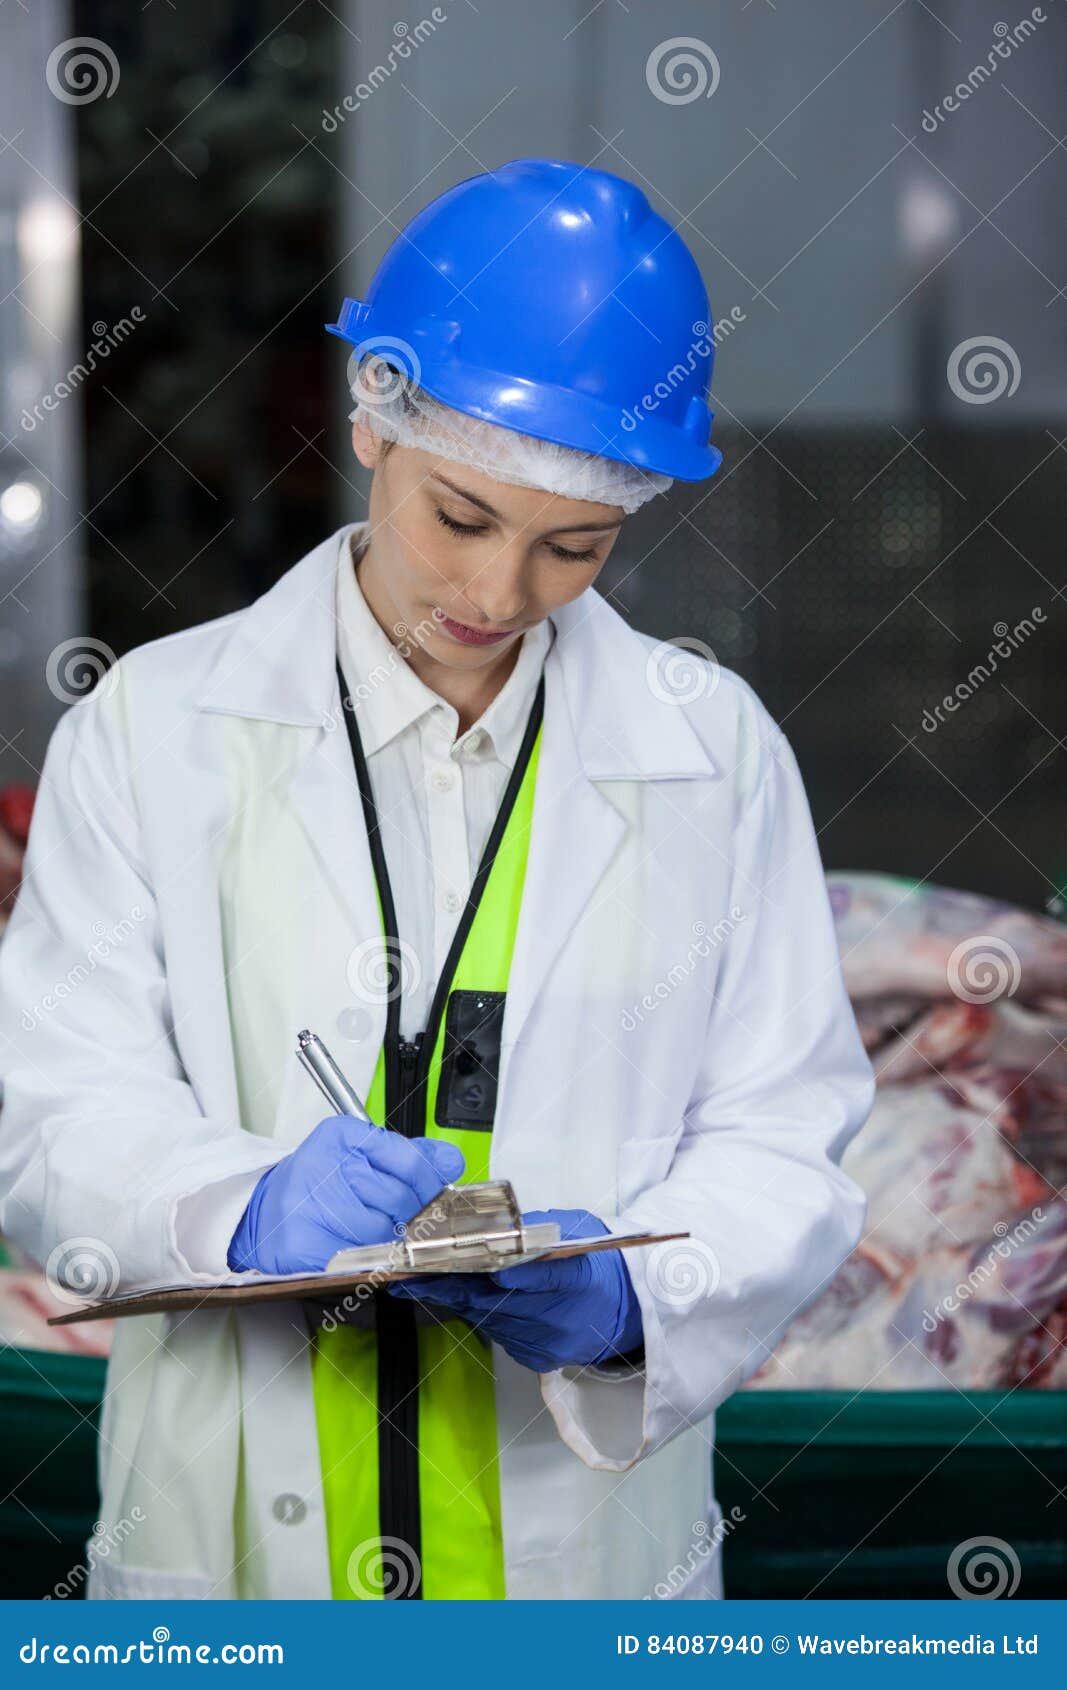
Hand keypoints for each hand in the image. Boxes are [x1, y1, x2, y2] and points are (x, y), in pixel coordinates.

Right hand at [227, 1116, 464, 1274]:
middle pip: (400, 1198)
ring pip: (384, 1231)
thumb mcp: (361, 1156)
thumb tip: (451, 1160)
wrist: (264, 1215)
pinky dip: (365, 1259)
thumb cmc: (319, 1185)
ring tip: (364, 1228)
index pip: (410, 1161)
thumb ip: (409, 1157)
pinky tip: (352, 1246)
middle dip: (406, 1214)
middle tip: (392, 1215)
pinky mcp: (303, 1245)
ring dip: (385, 1238)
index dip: (429, 1184)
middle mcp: (323, 1165)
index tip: (429, 1194)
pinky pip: (360, 1258)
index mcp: (341, 1136)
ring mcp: (310, 1206)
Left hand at [387, 1208, 642, 1372]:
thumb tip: (492, 1230)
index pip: (546, 1275)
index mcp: (578, 1276)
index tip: (487, 1268)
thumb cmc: (590, 1261)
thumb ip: (537, 1232)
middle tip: (414, 1274)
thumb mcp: (576, 1231)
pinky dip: (477, 1313)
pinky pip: (497, 1332)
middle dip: (454, 1285)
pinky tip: (458, 1298)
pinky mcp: (538, 1358)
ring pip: (490, 1318)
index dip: (516, 1273)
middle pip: (502, 1300)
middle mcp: (563, 1315)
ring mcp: (548, 1342)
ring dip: (458, 1299)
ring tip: (421, 1281)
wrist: (620, 1308)